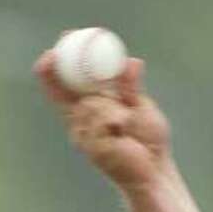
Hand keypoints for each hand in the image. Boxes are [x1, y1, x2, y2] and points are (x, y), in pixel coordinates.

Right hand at [35, 50, 171, 191]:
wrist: (155, 172)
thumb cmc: (148, 141)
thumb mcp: (139, 106)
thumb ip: (130, 86)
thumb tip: (132, 62)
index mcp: (88, 109)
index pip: (63, 84)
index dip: (57, 63)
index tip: (64, 39)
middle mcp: (81, 121)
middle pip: (71, 88)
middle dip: (77, 70)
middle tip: (88, 59)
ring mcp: (84, 135)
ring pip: (91, 104)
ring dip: (111, 106)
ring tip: (126, 122)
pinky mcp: (92, 147)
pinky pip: (103, 120)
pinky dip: (117, 120)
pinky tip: (123, 133)